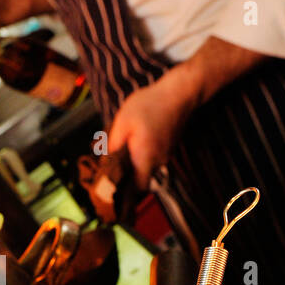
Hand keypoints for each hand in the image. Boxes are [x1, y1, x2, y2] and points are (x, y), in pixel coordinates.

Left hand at [107, 66, 198, 189]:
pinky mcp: (168, 146)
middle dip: (127, 170)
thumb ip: (113, 145)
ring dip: (135, 156)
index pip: (138, 189)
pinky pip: (153, 154)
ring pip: (146, 164)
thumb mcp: (122, 122)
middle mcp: (158, 161)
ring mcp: (166, 154)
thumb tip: (106, 162)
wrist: (178, 93)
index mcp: (145, 158)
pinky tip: (138, 134)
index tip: (115, 185)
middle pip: (140, 176)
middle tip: (114, 158)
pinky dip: (144, 149)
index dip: (127, 191)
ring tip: (126, 140)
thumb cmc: (150, 105)